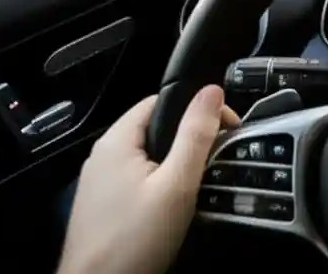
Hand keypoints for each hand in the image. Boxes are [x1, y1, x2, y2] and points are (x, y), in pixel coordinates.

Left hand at [57, 86, 239, 273]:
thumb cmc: (136, 238)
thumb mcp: (176, 185)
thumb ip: (195, 136)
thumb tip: (212, 90)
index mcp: (116, 140)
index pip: (160, 101)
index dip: (197, 109)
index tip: (227, 131)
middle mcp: (103, 155)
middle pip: (155, 129)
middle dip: (190, 141)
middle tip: (218, 162)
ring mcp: (100, 183)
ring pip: (148, 158)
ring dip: (176, 165)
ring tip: (201, 185)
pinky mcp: (102, 206)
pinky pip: (138, 181)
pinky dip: (160, 186)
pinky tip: (174, 207)